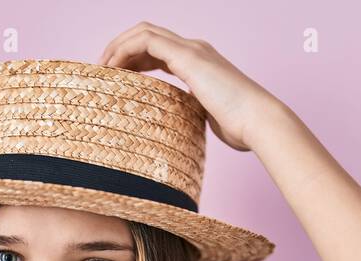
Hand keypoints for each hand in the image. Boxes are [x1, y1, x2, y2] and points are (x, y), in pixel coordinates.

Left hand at [97, 22, 281, 152]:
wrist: (258, 121)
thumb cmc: (240, 127)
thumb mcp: (208, 118)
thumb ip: (192, 114)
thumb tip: (178, 129)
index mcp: (199, 62)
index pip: (158, 50)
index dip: (134, 60)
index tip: (116, 79)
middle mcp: (195, 49)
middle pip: (148, 35)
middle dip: (121, 49)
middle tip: (101, 71)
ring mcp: (192, 49)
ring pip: (144, 32)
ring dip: (118, 46)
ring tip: (101, 68)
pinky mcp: (188, 56)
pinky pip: (146, 41)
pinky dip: (124, 50)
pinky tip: (113, 69)